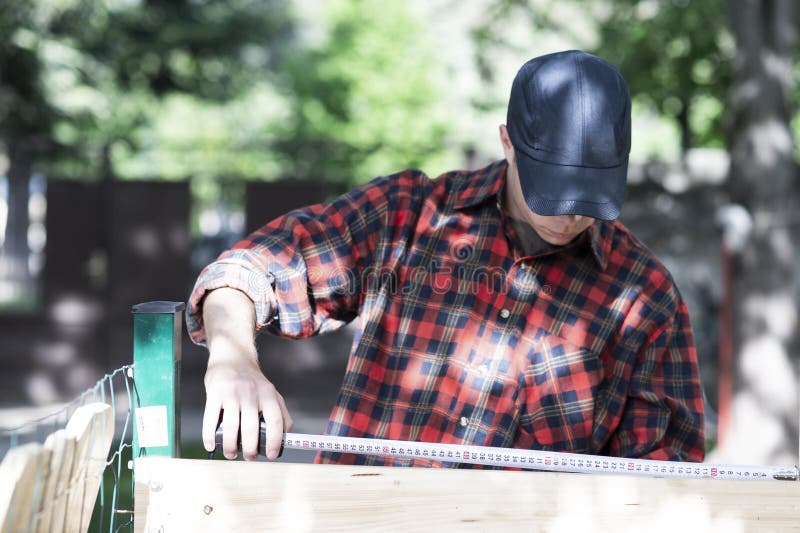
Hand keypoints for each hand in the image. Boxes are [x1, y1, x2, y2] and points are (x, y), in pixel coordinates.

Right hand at [200, 287, 292, 460]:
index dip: (275, 440)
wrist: (232, 357)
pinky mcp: (214, 393)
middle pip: (251, 427)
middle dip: (250, 448)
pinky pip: (210, 418)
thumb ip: (281, 412)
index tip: (272, 455)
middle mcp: (251, 393)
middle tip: (249, 458)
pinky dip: (209, 436)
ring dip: (230, 446)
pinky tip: (211, 445)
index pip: (275, 420)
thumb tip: (286, 437)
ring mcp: (231, 393)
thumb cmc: (253, 382)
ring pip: (230, 426)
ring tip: (231, 454)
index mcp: (268, 394)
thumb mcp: (271, 392)